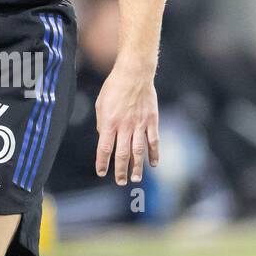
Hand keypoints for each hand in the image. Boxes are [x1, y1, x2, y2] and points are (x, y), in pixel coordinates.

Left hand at [95, 62, 159, 184]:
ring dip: (137, 167)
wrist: (134, 73)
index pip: (104, 148)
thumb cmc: (114, 87)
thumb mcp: (101, 104)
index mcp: (109, 122)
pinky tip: (153, 164)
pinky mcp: (152, 121)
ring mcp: (139, 124)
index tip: (101, 172)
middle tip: (120, 181)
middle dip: (120, 170)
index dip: (102, 163)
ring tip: (135, 178)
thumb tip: (103, 137)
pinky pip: (153, 141)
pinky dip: (154, 154)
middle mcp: (124, 126)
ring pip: (138, 151)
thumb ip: (102, 123)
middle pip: (122, 154)